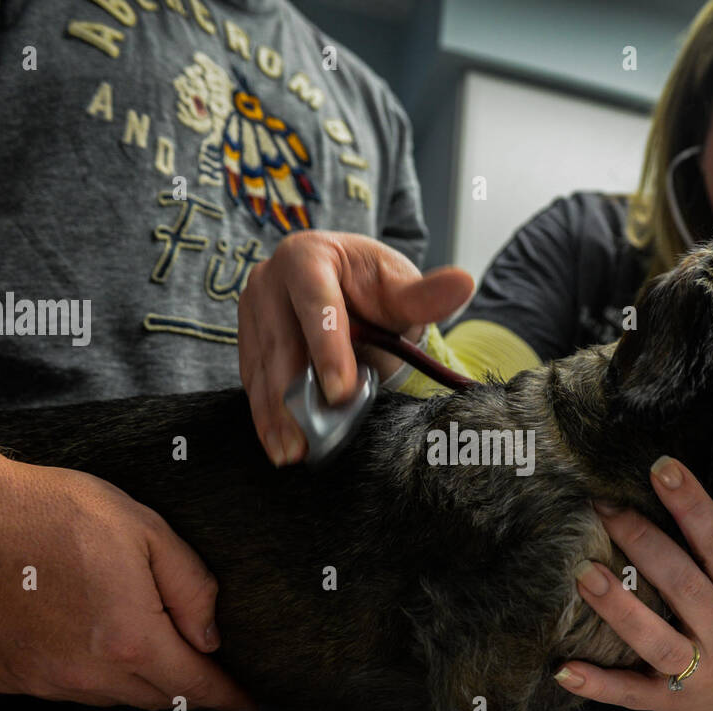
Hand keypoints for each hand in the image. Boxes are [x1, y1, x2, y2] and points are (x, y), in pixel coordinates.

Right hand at [0, 452, 256, 710]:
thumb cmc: (48, 513)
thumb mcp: (143, 529)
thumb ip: (190, 586)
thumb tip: (212, 636)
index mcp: (130, 640)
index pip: (196, 686)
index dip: (229, 696)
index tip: (249, 702)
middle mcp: (87, 676)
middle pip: (158, 697)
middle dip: (185, 682)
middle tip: (200, 657)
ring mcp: (44, 683)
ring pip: (113, 697)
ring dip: (136, 677)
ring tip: (137, 633)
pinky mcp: (10, 679)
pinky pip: (68, 690)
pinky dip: (91, 673)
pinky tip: (85, 633)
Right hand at [237, 230, 472, 465]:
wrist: (347, 292)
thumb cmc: (376, 290)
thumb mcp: (403, 292)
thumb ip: (428, 295)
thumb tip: (464, 284)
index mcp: (309, 255)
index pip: (316, 303)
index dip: (326, 348)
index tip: (340, 392)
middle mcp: (270, 278)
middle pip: (281, 341)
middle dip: (295, 394)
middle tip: (310, 436)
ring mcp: (252, 310)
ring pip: (262, 366)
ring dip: (274, 414)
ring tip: (290, 452)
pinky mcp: (247, 339)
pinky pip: (253, 380)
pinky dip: (265, 415)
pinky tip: (278, 444)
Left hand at [556, 455, 712, 710]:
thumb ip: (706, 553)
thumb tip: (653, 490)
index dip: (692, 505)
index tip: (661, 468)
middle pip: (683, 584)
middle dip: (642, 542)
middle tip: (603, 506)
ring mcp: (696, 671)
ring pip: (656, 640)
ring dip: (619, 608)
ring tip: (583, 573)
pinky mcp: (667, 701)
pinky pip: (629, 693)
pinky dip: (597, 684)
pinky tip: (564, 668)